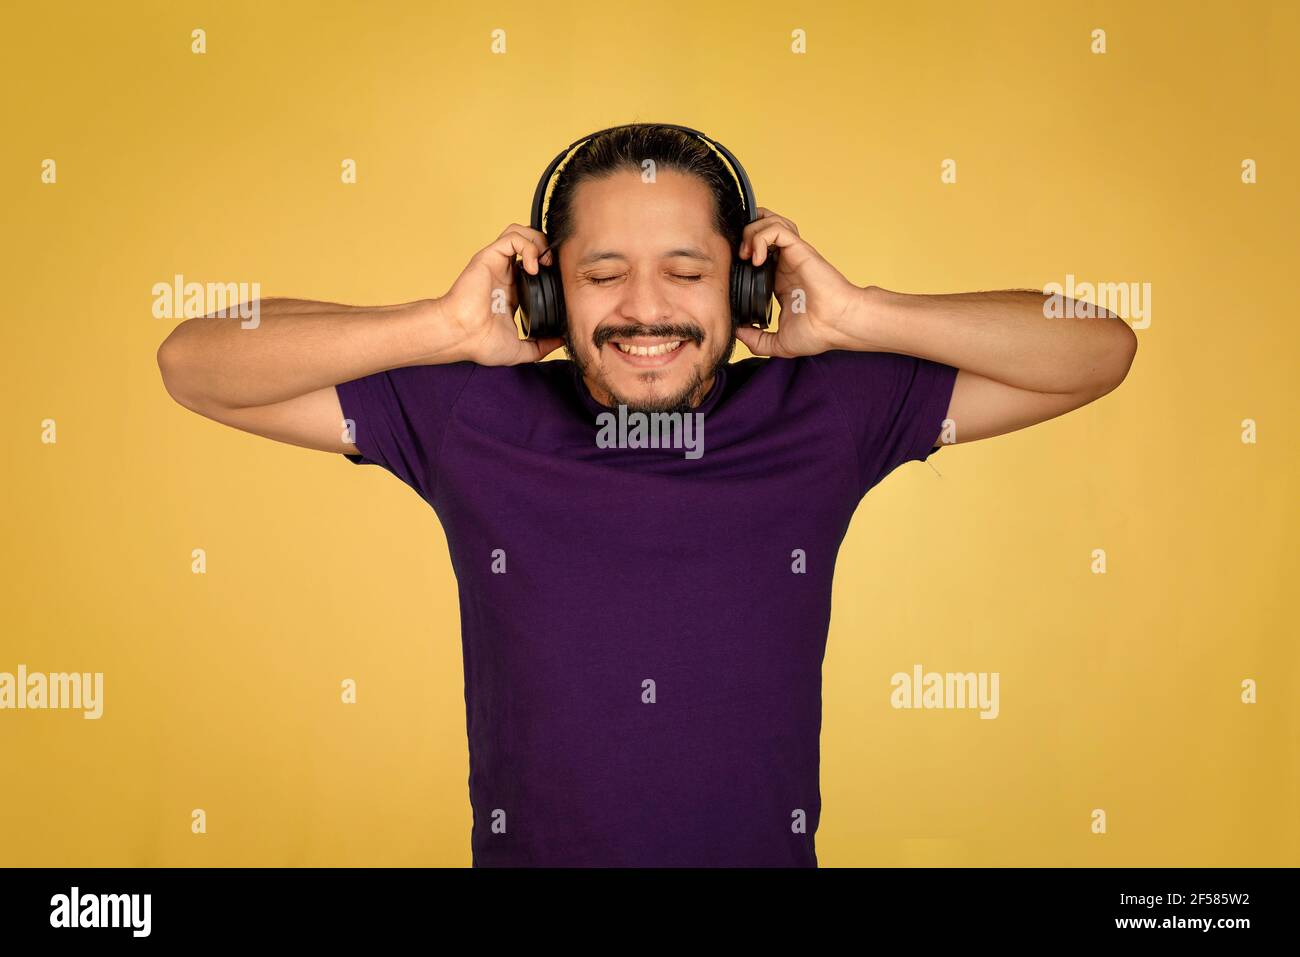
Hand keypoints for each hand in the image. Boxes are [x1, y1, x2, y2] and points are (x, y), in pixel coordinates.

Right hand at [436, 223, 564, 364]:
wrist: (461, 335)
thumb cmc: (479, 343)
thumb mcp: (519, 349)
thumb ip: (541, 346)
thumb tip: (560, 342)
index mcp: (511, 291)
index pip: (534, 266)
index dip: (550, 268)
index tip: (560, 281)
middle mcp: (504, 274)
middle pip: (528, 243)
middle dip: (547, 249)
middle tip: (554, 268)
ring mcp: (496, 264)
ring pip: (520, 233)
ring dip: (538, 242)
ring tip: (544, 262)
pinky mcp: (489, 256)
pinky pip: (512, 237)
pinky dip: (528, 246)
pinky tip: (533, 267)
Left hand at [732, 208, 863, 358]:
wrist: (838, 325)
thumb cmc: (819, 332)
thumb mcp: (779, 343)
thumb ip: (757, 340)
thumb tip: (737, 333)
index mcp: (780, 280)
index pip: (757, 253)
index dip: (742, 254)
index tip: (733, 271)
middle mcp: (785, 263)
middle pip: (762, 229)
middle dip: (743, 236)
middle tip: (739, 258)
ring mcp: (792, 255)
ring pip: (769, 221)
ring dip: (751, 233)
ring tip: (747, 255)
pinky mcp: (799, 249)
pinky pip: (776, 229)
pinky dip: (761, 237)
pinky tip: (757, 259)